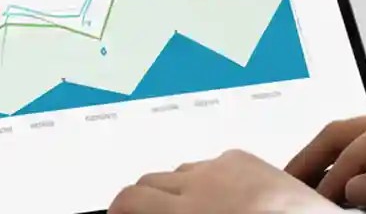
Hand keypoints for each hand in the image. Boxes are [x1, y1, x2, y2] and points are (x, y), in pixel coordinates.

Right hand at [109, 149, 340, 213]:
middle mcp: (203, 182)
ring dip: (176, 190)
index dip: (117, 210)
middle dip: (144, 201)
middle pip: (149, 181)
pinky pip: (212, 163)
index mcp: (188, 211)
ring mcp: (225, 166)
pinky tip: (224, 200)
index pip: (129, 200)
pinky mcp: (248, 158)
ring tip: (193, 212)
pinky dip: (208, 179)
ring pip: (180, 172)